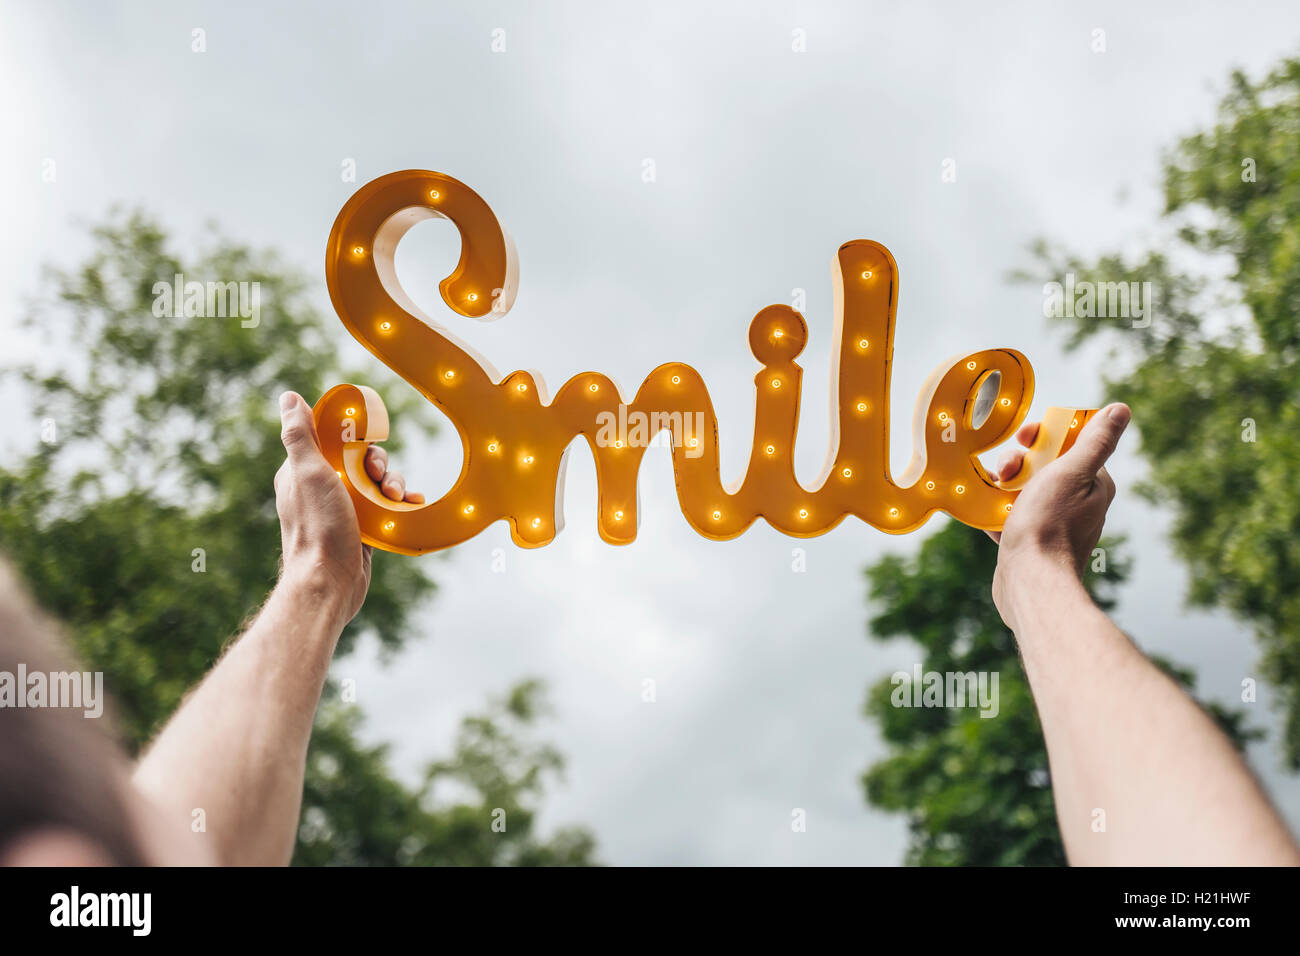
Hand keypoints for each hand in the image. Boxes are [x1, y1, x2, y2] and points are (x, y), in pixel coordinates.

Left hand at [273, 391, 420, 623]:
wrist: (330, 583)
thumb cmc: (317, 528)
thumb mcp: (309, 474)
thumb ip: (299, 435)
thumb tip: (288, 397)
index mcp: (301, 473)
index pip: (330, 439)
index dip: (351, 435)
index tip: (365, 443)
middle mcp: (319, 489)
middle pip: (358, 459)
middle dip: (377, 462)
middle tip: (380, 475)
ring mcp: (341, 510)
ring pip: (375, 482)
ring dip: (392, 482)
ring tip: (396, 495)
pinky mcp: (361, 528)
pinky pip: (384, 506)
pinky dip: (399, 503)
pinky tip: (411, 503)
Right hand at [989, 403, 1130, 628]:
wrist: (1030, 581)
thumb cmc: (1050, 525)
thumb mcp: (1071, 472)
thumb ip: (1095, 441)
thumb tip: (1121, 409)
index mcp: (1094, 486)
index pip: (1070, 446)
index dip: (1045, 436)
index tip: (1024, 438)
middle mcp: (1079, 505)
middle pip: (1044, 468)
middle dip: (1019, 462)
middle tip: (1004, 470)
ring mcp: (1054, 526)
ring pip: (1025, 491)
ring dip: (1005, 485)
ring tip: (993, 490)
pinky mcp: (1032, 545)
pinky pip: (1012, 517)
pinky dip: (998, 511)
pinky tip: (987, 511)